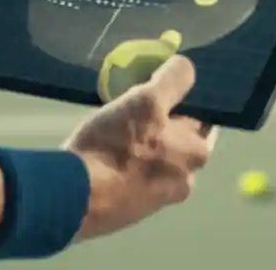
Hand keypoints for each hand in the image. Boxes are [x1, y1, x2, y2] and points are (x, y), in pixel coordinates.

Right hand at [65, 55, 215, 239]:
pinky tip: (105, 154)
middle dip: (163, 125)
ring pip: (156, 160)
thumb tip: (187, 66)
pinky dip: (126, 165)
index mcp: (198, 153)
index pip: (203, 118)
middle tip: (137, 109)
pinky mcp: (130, 210)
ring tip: (116, 131)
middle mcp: (185, 180)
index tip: (166, 90)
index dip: (186, 101)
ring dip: (143, 146)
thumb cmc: (115, 146)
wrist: (72, 197)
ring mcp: (157, 199)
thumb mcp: (147, 100)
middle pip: (178, 141)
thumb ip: (174, 80)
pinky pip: (135, 178)